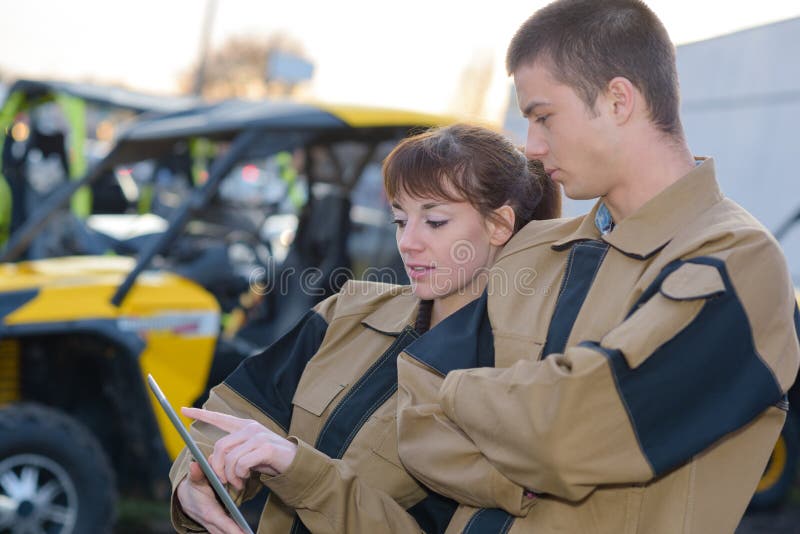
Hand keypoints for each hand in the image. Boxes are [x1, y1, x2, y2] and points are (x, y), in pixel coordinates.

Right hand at [176, 461, 245, 533]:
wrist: (184, 496)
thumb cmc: (192, 487)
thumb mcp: (194, 478)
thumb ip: (196, 473)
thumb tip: (194, 464)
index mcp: (208, 511)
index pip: (222, 522)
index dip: (233, 529)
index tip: (243, 533)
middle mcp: (210, 522)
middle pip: (226, 533)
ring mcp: (213, 526)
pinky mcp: (216, 526)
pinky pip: (225, 532)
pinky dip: (234, 533)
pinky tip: (244, 533)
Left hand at [181, 407, 297, 490]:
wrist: (294, 463)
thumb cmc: (269, 459)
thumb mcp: (248, 452)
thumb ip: (233, 452)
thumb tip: (213, 461)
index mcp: (244, 426)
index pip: (219, 418)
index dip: (201, 414)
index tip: (184, 410)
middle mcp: (250, 428)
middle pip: (220, 446)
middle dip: (217, 467)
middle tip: (222, 481)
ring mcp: (258, 436)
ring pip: (230, 457)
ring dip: (230, 476)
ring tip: (237, 483)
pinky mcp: (265, 448)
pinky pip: (242, 464)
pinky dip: (240, 475)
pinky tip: (245, 478)